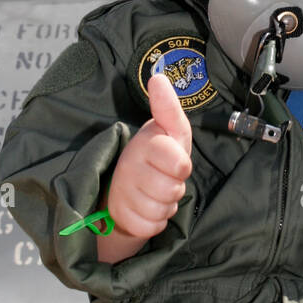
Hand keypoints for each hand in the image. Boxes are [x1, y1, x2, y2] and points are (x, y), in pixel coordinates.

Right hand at [107, 72, 192, 240]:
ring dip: (165, 204)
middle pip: (173, 190)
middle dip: (175, 187)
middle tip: (163, 177)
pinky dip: (154, 221)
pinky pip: (151, 226)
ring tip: (154, 191)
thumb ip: (168, 107)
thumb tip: (157, 77)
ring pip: (162, 210)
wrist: (125, 185)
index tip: (174, 159)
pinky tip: (145, 207)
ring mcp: (123, 193)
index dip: (182, 165)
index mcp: (145, 144)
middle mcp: (129, 167)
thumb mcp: (170, 130)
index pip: (180, 164)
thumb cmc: (159, 154)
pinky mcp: (121, 217)